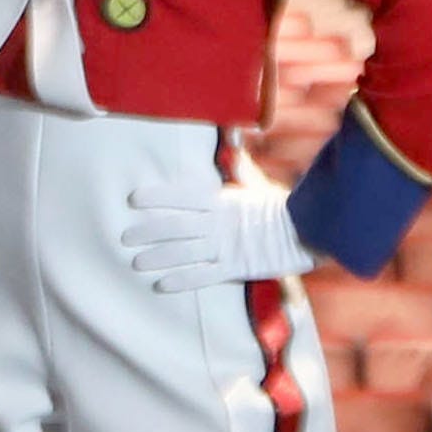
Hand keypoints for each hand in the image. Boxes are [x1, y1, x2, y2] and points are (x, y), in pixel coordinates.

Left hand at [117, 182, 311, 295]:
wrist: (307, 230)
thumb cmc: (281, 206)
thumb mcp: (257, 185)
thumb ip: (239, 170)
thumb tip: (232, 146)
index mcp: (221, 200)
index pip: (182, 196)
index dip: (157, 197)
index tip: (133, 198)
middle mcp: (217, 223)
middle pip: (175, 227)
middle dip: (148, 232)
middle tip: (124, 237)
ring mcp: (224, 246)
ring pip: (183, 252)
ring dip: (157, 257)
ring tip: (136, 263)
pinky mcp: (234, 268)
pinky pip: (202, 275)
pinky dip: (181, 280)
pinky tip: (161, 285)